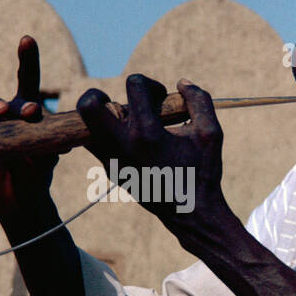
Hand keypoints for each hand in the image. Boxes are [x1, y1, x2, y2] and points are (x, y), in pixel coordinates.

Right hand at [0, 35, 58, 229]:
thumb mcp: (45, 164)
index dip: (27, 58)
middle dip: (4, 100)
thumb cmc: (36, 176)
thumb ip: (46, 153)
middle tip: (21, 112)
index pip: (27, 80)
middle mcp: (2, 113)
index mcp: (25, 110)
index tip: (26, 40)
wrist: (18, 202)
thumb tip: (45, 148)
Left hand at [77, 73, 229, 238]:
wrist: (190, 212)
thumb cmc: (202, 171)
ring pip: (85, 127)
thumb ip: (199, 100)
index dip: (149, 83)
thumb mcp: (211, 133)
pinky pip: (97, 143)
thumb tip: (181, 83)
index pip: (134, 85)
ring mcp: (112, 161)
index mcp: (148, 134)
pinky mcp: (110, 170)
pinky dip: (109, 134)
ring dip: (102, 117)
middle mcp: (123, 146)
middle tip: (120, 105)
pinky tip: (132, 140)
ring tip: (127, 123)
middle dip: (101, 96)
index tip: (159, 98)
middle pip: (87, 106)